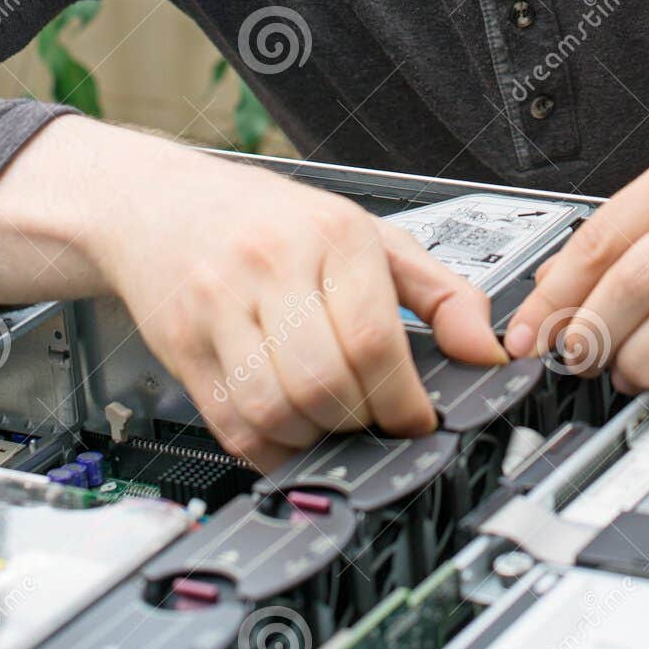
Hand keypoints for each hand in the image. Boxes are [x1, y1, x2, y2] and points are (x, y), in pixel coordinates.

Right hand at [87, 161, 505, 471]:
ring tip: (329, 421)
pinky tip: (288, 428)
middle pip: (325, 383)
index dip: (402, 399)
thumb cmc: (271, 222)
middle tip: (372, 421)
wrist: (160, 203)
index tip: (416, 418)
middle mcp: (270, 265)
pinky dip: (269, 446)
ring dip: (314, 438)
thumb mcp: (369, 236)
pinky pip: (231, 424)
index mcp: (330, 234)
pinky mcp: (182, 345)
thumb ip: (441, 293)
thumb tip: (489, 351)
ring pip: (275, 410)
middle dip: (360, 422)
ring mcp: (218, 306)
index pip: (373, 339)